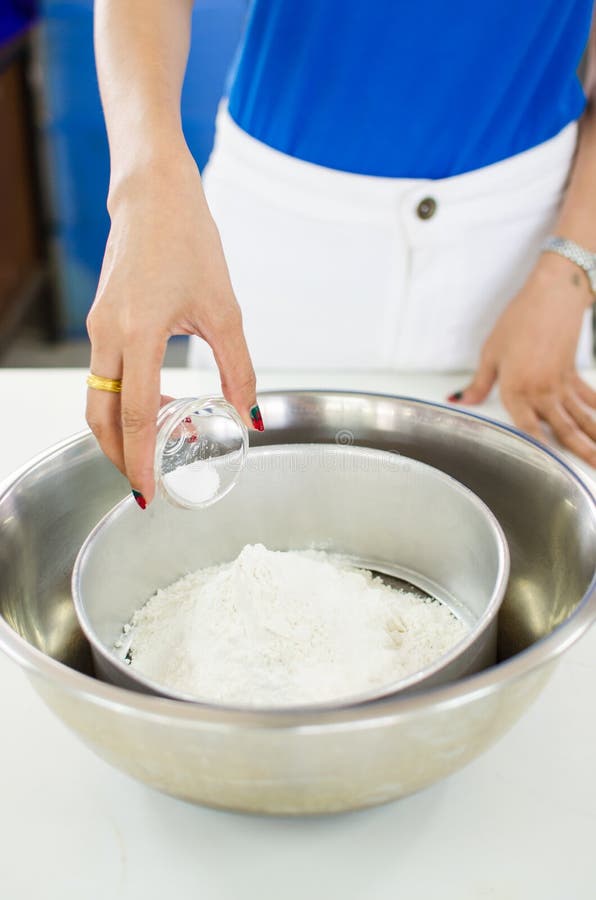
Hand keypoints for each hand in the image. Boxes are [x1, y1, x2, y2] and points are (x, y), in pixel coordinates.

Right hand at [86, 148, 259, 505]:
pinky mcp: (101, 320)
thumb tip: (251, 414)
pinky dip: (124, 401)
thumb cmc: (190, 241)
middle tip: (146, 481)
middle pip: (101, 417)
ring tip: (165, 441)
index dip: (140, 459)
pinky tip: (159, 404)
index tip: (147, 492)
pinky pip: (106, 376)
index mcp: (138, 332)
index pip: (135, 414)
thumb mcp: (224, 309)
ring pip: (99, 399)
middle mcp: (107, 335)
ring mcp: (99, 327)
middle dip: (120, 455)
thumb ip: (238, 367)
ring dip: (124, 429)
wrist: (153, 195)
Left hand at [448, 252, 595, 466]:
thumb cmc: (518, 321)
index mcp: (517, 388)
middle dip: (578, 451)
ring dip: (593, 438)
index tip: (545, 468)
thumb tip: (461, 400)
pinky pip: (588, 398)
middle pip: (562, 428)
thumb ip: (480, 383)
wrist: (552, 296)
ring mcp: (561, 383)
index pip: (526, 427)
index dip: (536, 447)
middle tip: (593, 470)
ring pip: (580, 418)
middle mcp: (542, 391)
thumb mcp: (491, 352)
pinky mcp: (573, 373)